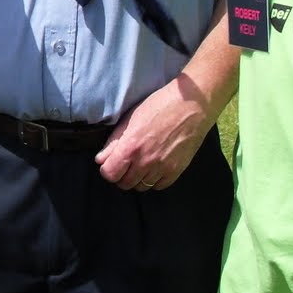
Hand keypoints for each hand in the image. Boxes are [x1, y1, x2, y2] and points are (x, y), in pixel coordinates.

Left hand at [95, 77, 217, 192]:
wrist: (192, 106)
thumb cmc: (160, 106)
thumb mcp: (131, 118)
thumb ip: (114, 142)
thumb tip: (100, 159)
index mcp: (131, 146)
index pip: (110, 174)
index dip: (108, 168)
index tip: (112, 162)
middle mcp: (145, 161)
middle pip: (124, 184)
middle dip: (122, 174)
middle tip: (126, 163)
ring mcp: (162, 168)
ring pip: (141, 186)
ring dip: (138, 178)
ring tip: (142, 163)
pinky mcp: (176, 171)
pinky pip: (158, 186)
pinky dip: (154, 180)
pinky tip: (155, 166)